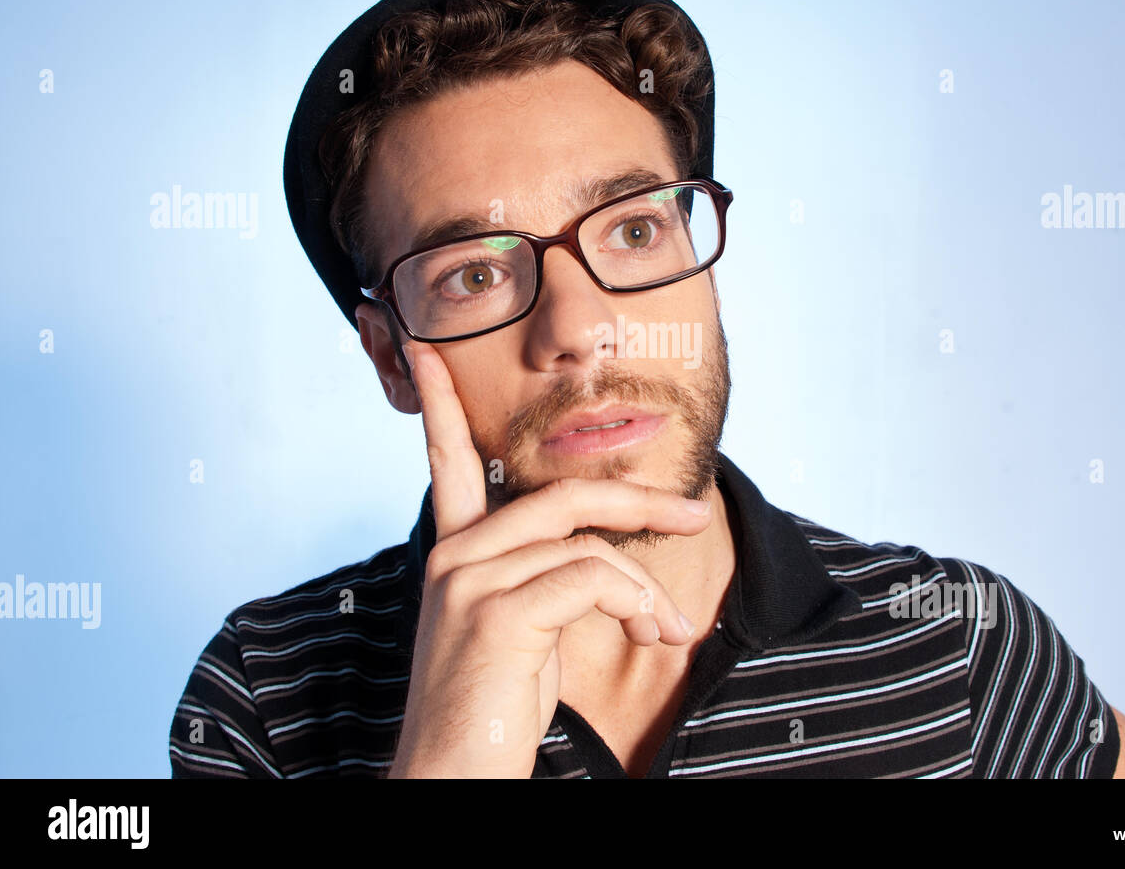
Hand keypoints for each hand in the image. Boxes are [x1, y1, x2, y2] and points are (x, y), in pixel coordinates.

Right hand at [386, 340, 710, 777]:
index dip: (439, 401)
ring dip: (647, 584)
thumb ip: (545, 579)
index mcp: (455, 553)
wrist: (451, 777)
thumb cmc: (490, 709)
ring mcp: (469, 580)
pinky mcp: (497, 613)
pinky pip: (591, 578)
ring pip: (587, 538)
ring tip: (670, 629)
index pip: (448, 459)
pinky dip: (635, 603)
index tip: (426, 347)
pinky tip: (651, 636)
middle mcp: (454, 555)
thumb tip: (615, 565)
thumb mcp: (519, 630)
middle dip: (641, 502)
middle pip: (563, 493)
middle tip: (697, 513)